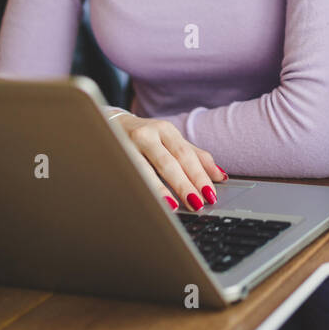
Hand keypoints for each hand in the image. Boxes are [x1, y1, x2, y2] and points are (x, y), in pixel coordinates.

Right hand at [106, 108, 226, 212]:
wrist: (108, 124)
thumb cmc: (145, 137)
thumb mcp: (170, 141)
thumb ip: (195, 156)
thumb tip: (220, 176)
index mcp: (165, 130)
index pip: (186, 155)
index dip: (200, 175)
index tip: (211, 194)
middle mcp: (147, 134)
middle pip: (170, 162)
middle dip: (185, 184)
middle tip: (198, 203)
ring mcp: (127, 144)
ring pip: (147, 169)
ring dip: (162, 188)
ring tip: (175, 205)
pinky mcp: (113, 155)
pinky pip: (128, 174)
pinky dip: (140, 188)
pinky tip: (147, 199)